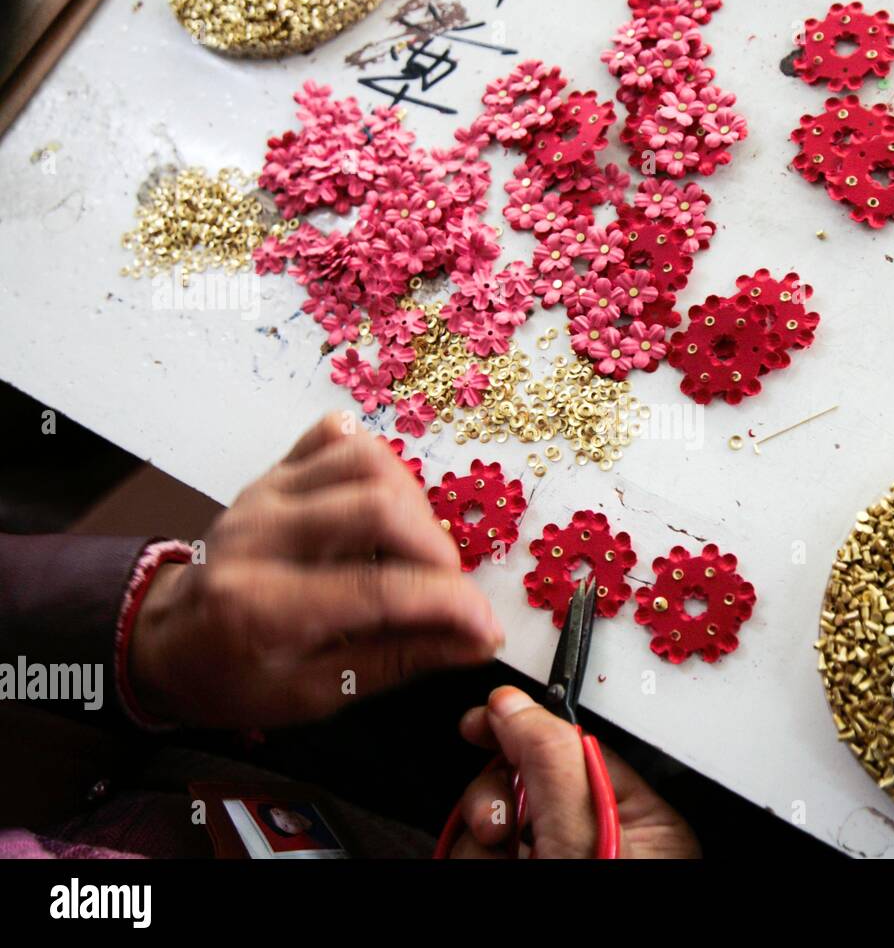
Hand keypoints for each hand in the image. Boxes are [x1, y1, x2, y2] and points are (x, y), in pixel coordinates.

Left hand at [128, 413, 501, 728]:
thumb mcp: (316, 694)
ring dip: (413, 503)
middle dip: (436, 548)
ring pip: (364, 459)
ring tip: (418, 549)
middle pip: (375, 506)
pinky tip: (387, 505)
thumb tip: (477, 640)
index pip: (377, 590)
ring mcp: (265, 494)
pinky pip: (337, 438)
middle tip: (450, 588)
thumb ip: (399, 660)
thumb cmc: (240, 678)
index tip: (487, 627)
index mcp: (260, 607)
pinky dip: (380, 463)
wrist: (168, 643)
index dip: (448, 604)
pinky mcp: (273, 472)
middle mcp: (258, 536)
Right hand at [448, 686, 700, 858]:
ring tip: (502, 861)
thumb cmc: (608, 918)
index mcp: (640, 817)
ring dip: (482, 841)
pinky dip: (479, 861)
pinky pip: (486, 854)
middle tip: (499, 828)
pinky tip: (493, 869)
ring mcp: (563, 862)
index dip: (521, 731)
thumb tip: (515, 704)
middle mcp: (602, 838)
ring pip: (498, 821)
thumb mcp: (580, 834)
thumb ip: (550, 764)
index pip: (570, 747)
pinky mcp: (526, 876)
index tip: (484, 722)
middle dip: (498, 798)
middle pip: (527, 781)